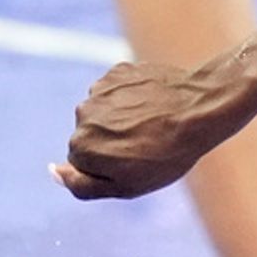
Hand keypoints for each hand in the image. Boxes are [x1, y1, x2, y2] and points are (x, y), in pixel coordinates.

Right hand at [52, 61, 241, 199]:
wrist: (203, 109)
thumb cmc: (168, 154)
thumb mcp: (126, 186)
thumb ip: (82, 184)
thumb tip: (53, 171)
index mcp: (80, 145)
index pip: (82, 162)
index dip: (110, 165)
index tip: (135, 161)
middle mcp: (83, 114)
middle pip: (90, 134)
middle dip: (112, 140)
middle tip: (147, 142)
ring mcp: (101, 89)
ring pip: (104, 111)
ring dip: (122, 116)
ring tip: (154, 121)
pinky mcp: (120, 71)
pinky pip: (118, 90)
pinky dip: (132, 96)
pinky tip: (155, 102)